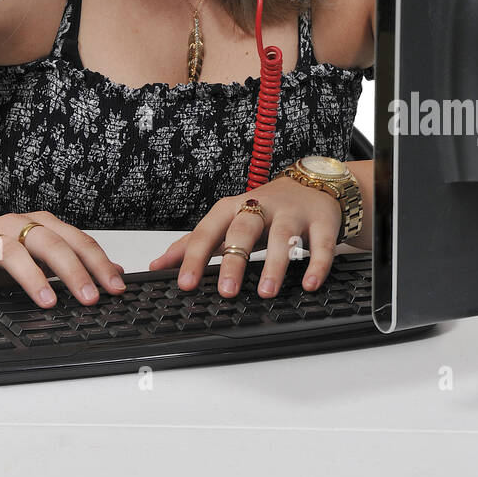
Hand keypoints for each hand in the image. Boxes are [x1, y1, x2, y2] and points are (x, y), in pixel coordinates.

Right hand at [0, 211, 126, 307]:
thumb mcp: (37, 257)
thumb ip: (74, 262)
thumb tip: (116, 272)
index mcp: (39, 225)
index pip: (76, 241)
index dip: (98, 264)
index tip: (115, 287)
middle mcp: (15, 226)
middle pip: (49, 243)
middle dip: (73, 271)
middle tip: (89, 297)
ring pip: (11, 250)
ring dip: (31, 275)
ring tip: (47, 300)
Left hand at [148, 176, 342, 298]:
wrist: (310, 185)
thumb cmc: (263, 209)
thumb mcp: (226, 221)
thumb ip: (194, 243)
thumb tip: (157, 264)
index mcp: (232, 209)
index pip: (208, 231)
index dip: (195, 257)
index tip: (185, 284)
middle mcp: (261, 207)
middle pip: (243, 230)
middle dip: (234, 260)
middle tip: (227, 292)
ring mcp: (292, 213)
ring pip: (281, 236)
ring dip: (274, 264)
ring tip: (266, 291)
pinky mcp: (321, 222)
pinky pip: (320, 244)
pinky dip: (316, 264)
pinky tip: (309, 284)